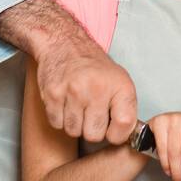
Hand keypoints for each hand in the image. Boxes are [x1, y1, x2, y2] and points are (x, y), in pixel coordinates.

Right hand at [0, 0, 138, 144]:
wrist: (65, 44)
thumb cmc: (94, 67)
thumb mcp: (120, 81)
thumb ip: (125, 108)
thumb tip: (127, 136)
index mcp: (120, 86)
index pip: (124, 125)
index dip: (117, 134)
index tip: (112, 129)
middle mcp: (98, 88)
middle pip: (94, 135)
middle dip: (92, 129)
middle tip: (91, 113)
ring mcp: (74, 91)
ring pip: (73, 131)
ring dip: (74, 124)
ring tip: (77, 106)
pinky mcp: (53, 94)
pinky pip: (56, 123)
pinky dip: (59, 118)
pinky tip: (64, 103)